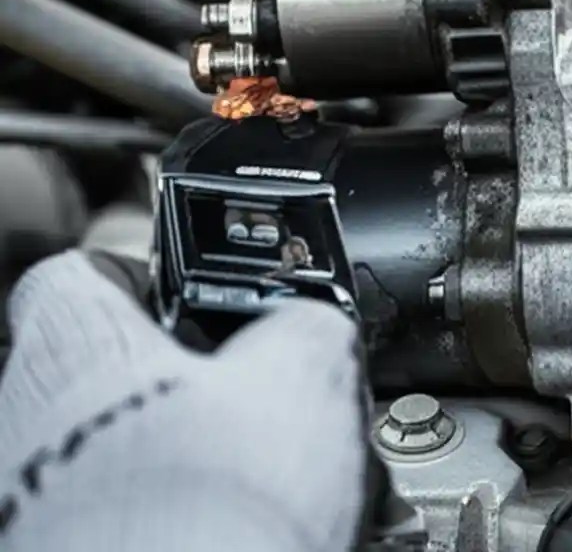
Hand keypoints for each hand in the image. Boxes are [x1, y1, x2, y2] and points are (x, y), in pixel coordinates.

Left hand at [0, 251, 365, 550]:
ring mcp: (37, 504)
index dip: (156, 281)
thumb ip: (303, 322)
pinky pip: (140, 524)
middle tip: (280, 416)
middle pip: (125, 380)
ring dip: (210, 468)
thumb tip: (312, 325)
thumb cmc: (210, 507)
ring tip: (297, 495)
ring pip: (138, 462)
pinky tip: (262, 538)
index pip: (85, 275)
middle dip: (209, 397)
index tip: (209, 302)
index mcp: (75, 346)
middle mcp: (30, 422)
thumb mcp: (304, 367)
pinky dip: (201, 524)